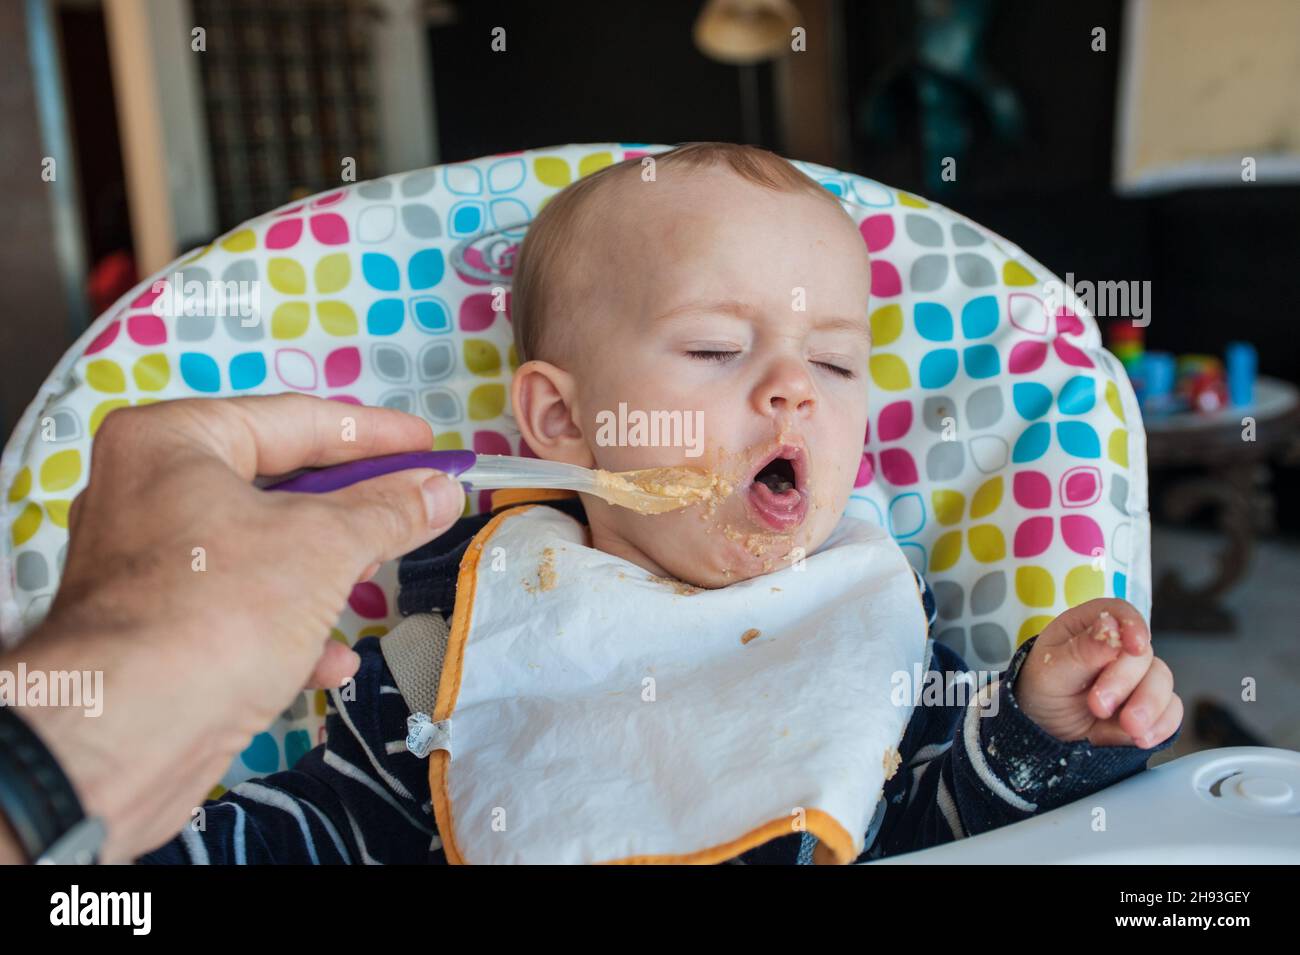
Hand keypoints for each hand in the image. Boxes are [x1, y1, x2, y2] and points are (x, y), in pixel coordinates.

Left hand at [0, 395, 464, 861]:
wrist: (126, 732)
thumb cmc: (222, 608)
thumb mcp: (326, 545)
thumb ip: (389, 510)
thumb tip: (441, 489)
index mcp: (172, 441)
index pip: (293, 419)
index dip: (373, 434)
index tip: (429, 445)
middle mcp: (145, 491)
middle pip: (274, 485)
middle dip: (349, 508)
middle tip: (412, 509)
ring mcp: (143, 566)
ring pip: (257, 551)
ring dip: (323, 572)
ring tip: (375, 577)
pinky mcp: (152, 631)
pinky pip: (234, 610)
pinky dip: (287, 629)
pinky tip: (330, 662)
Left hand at [1013, 598, 1181, 749]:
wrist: (1044, 734)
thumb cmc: (1041, 691)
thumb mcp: (1050, 671)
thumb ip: (1081, 650)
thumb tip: (1110, 627)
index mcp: (1089, 627)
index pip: (1120, 613)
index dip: (1132, 625)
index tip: (1135, 646)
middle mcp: (1118, 648)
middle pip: (1142, 654)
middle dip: (1124, 682)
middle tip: (1098, 705)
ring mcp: (1137, 679)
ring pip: (1162, 682)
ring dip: (1148, 706)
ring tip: (1127, 727)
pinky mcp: (1150, 708)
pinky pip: (1171, 711)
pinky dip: (1161, 725)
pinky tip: (1141, 737)